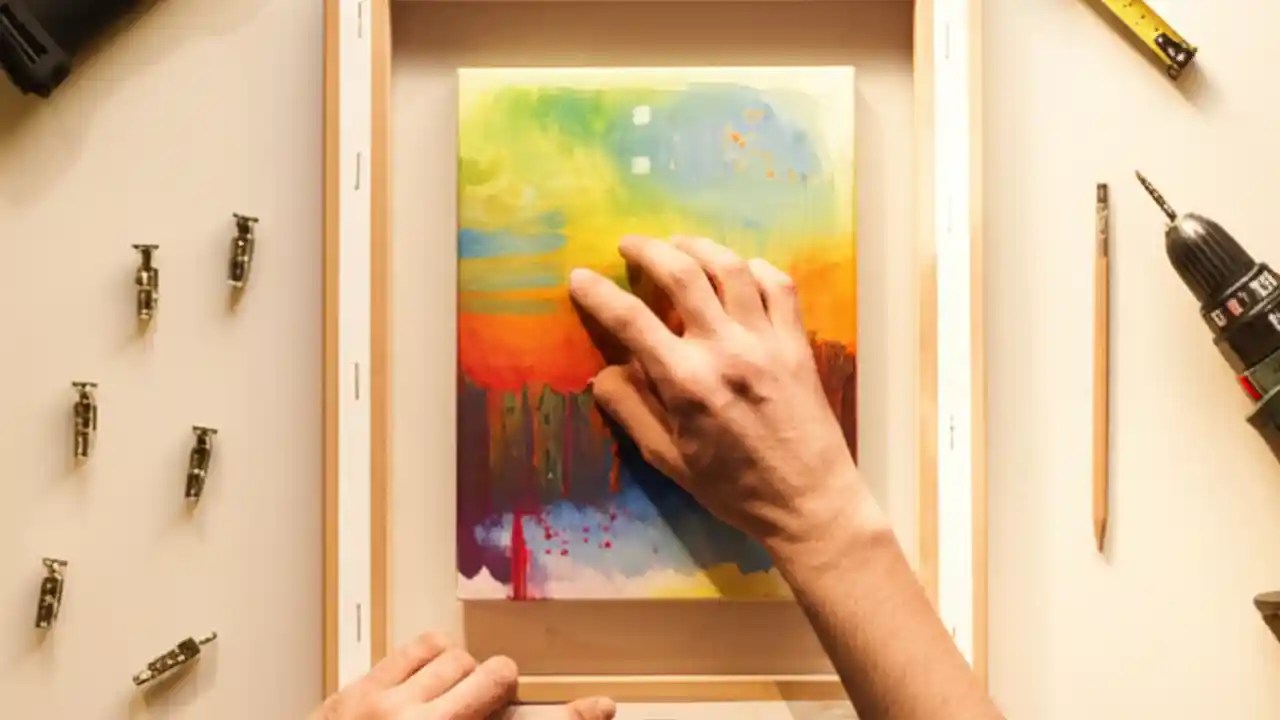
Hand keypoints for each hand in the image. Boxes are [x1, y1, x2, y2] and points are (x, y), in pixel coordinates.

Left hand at [310, 632, 615, 719]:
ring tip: (441, 697)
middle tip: (488, 699)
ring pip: (456, 659)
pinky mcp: (359, 691)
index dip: (574, 718)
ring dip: (459, 675)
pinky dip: (428, 659)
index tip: (598, 707)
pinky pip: (417, 648)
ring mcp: (391, 708)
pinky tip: (418, 681)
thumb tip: (497, 712)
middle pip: (496, 677)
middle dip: (500, 685)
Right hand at [568, 235, 865, 556]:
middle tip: (628, 244)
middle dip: (648, 250)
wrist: (809, 500)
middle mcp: (727, 350)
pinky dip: (754, 267)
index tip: (580, 277)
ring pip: (731, 268)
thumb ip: (631, 410)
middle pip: (682, 274)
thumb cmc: (734, 488)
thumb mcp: (668, 460)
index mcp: (687, 382)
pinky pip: (779, 285)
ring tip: (677, 243)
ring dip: (698, 246)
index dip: (598, 293)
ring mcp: (767, 341)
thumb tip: (605, 371)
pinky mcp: (797, 343)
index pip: (631, 321)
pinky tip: (737, 270)